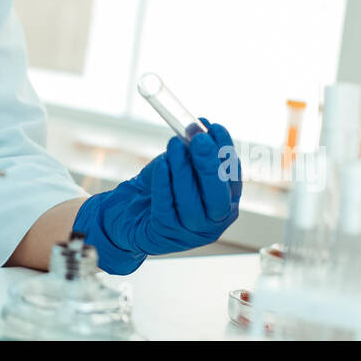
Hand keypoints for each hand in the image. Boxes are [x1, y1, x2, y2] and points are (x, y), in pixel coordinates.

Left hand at [72, 120, 241, 273]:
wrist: (128, 215)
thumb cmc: (159, 188)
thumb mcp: (179, 167)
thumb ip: (191, 153)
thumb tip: (198, 127)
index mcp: (224, 203)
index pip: (231, 177)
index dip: (224, 151)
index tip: (212, 126)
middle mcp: (212, 222)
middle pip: (217, 196)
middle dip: (209, 165)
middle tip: (199, 138)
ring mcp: (189, 232)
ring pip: (192, 204)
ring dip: (184, 170)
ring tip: (175, 145)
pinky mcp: (163, 234)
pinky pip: (166, 208)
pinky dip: (164, 184)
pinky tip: (162, 164)